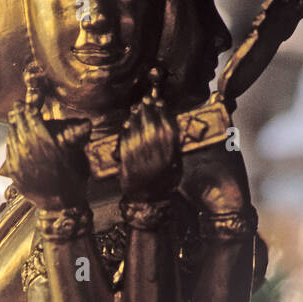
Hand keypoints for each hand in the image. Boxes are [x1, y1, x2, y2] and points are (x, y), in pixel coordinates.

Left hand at [0, 99, 90, 211]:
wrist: (62, 207)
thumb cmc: (73, 180)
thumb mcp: (76, 156)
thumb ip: (71, 139)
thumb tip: (80, 123)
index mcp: (48, 147)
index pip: (34, 122)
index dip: (29, 111)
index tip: (27, 104)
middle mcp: (32, 154)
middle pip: (20, 129)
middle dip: (17, 116)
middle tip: (16, 106)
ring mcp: (21, 165)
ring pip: (12, 140)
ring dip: (12, 128)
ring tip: (14, 120)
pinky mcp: (15, 175)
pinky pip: (9, 154)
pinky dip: (10, 144)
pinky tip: (12, 138)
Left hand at [120, 70, 180, 201]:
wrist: (149, 202)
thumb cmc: (164, 183)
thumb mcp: (176, 165)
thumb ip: (174, 146)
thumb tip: (170, 123)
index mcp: (171, 158)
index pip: (168, 129)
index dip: (163, 113)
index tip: (160, 102)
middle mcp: (157, 159)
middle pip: (152, 128)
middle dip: (148, 111)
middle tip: (146, 99)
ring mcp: (141, 162)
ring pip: (138, 134)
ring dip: (137, 118)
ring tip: (137, 107)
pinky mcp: (128, 165)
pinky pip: (126, 144)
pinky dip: (126, 131)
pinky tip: (128, 123)